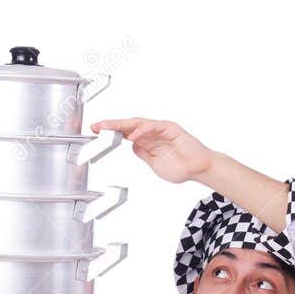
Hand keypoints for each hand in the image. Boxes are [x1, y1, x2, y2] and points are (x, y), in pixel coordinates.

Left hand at [92, 117, 212, 184]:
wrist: (199, 170)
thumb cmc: (181, 168)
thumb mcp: (154, 164)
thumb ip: (143, 154)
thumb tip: (131, 146)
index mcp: (147, 141)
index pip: (125, 133)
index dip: (111, 132)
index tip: (96, 132)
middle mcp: (153, 133)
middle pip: (128, 126)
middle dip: (111, 125)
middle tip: (95, 125)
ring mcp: (161, 130)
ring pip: (138, 123)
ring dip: (121, 124)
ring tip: (107, 126)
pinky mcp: (171, 129)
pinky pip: (154, 127)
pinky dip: (142, 130)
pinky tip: (131, 135)